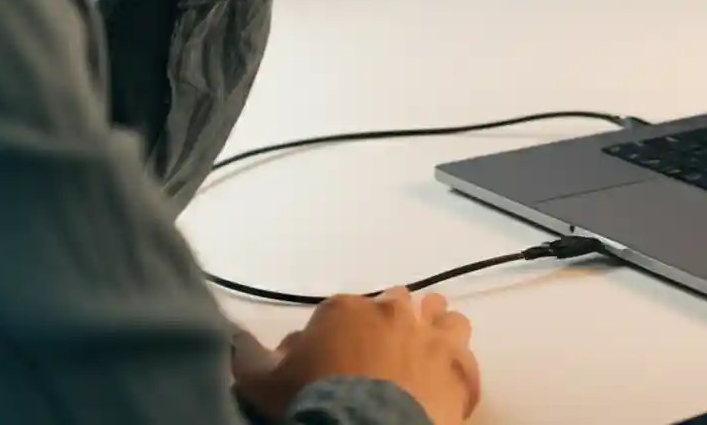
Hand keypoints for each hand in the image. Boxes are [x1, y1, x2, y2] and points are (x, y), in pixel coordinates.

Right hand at [233, 290, 481, 424]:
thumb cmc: (312, 403)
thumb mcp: (263, 383)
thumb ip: (250, 356)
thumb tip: (238, 340)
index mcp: (346, 309)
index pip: (343, 310)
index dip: (340, 333)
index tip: (335, 355)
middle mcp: (395, 312)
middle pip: (399, 304)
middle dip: (393, 322)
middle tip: (383, 354)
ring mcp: (433, 336)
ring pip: (445, 318)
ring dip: (436, 331)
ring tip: (425, 356)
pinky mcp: (462, 366)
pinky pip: (468, 358)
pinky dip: (459, 369)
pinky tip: (448, 384)